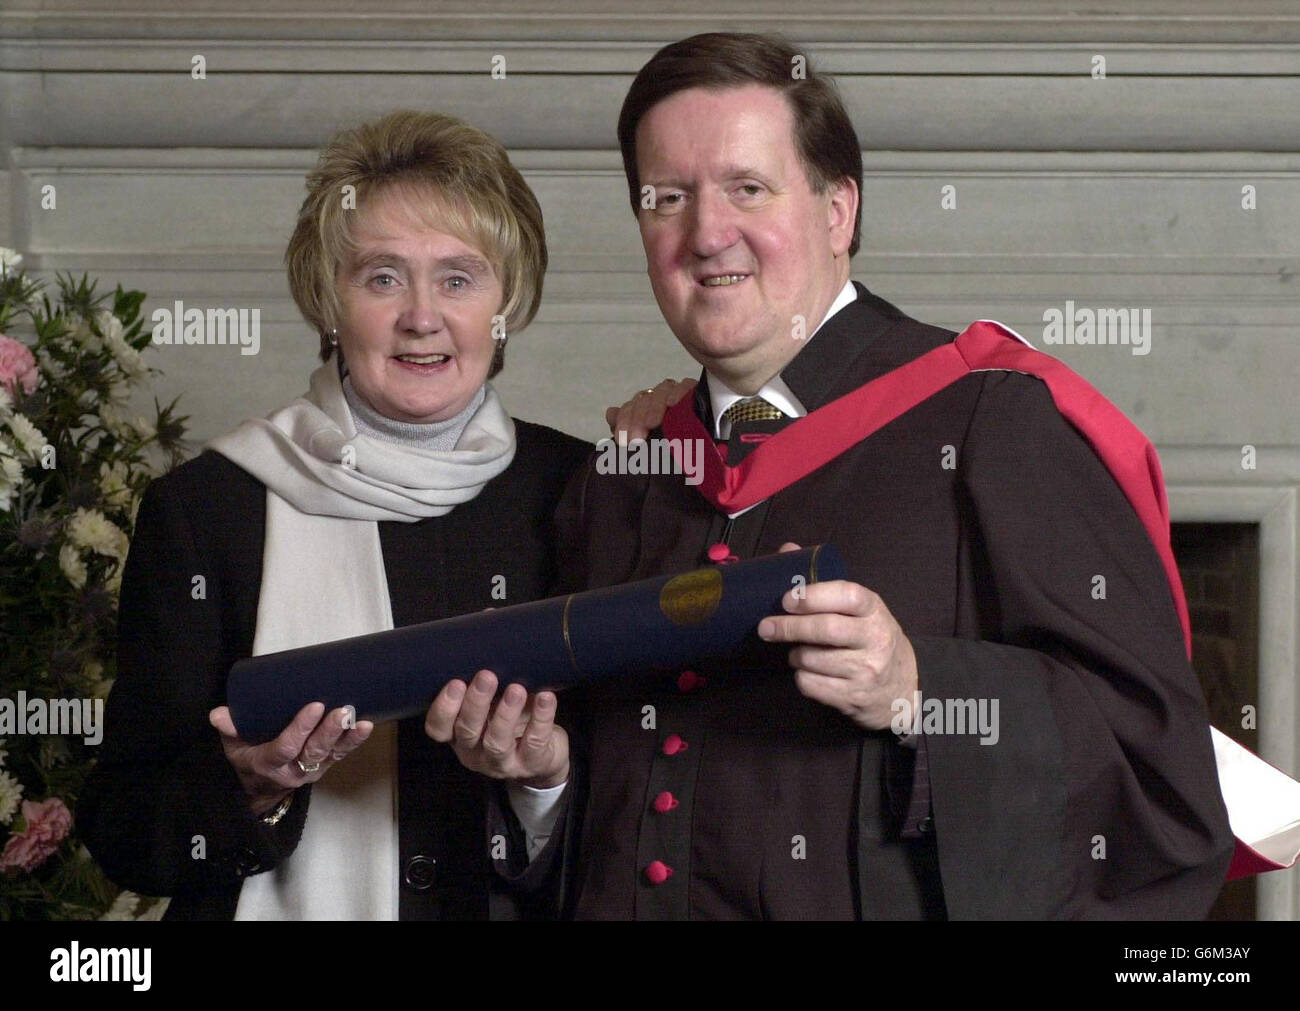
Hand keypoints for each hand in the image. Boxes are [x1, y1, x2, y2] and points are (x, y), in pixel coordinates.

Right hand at [209, 702, 373, 815]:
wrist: (260, 787)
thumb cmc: (247, 757)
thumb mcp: (233, 746)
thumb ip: (229, 728)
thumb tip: (218, 714)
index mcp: (267, 763)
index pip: (286, 747)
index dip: (301, 728)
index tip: (315, 706)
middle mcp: (292, 769)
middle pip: (313, 751)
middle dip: (329, 731)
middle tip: (342, 710)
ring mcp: (311, 769)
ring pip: (331, 754)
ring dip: (347, 737)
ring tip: (361, 720)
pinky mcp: (324, 766)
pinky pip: (341, 754)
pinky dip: (354, 741)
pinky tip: (366, 725)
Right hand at [424, 670, 568, 788]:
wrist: (545, 757)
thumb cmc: (512, 720)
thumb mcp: (494, 703)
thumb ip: (486, 678)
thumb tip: (488, 628)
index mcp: (458, 735)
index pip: (438, 728)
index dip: (443, 708)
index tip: (455, 682)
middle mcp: (475, 752)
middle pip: (467, 731)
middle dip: (476, 703)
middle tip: (487, 676)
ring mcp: (502, 762)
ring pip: (497, 741)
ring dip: (506, 713)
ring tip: (517, 689)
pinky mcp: (531, 763)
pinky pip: (535, 741)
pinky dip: (541, 718)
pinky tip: (545, 697)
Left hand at [605, 378, 696, 442]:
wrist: (702, 454)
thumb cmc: (669, 448)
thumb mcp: (645, 441)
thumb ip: (626, 426)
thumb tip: (610, 413)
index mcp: (644, 407)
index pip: (630, 408)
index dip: (625, 422)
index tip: (624, 440)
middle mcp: (659, 398)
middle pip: (644, 399)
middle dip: (638, 419)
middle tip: (636, 439)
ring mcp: (677, 393)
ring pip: (662, 390)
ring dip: (655, 407)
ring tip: (653, 423)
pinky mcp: (695, 392)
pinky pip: (685, 386)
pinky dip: (678, 393)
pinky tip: (672, 403)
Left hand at [756, 543, 918, 730]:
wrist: (903, 688)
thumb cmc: (871, 639)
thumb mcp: (861, 609)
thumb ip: (825, 582)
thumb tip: (787, 549)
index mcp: (874, 610)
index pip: (847, 595)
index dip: (813, 595)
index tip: (786, 600)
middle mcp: (874, 638)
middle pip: (825, 629)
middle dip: (789, 627)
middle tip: (765, 627)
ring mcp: (866, 671)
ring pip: (813, 659)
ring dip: (795, 654)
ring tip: (797, 651)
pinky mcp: (854, 697)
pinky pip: (812, 685)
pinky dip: (801, 677)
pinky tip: (809, 672)